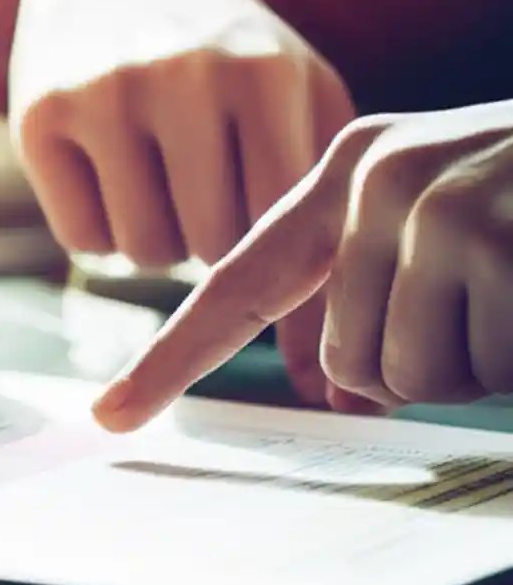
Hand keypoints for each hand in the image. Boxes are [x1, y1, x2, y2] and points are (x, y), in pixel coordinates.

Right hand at [11, 0, 354, 403]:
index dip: (277, 258)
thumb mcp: (293, 103)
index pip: (284, 230)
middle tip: (203, 195)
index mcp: (269, 74)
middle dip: (212, 241)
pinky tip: (107, 175)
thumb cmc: (224, 58)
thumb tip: (316, 382)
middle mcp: (186, 78)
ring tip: (158, 182)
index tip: (267, 262)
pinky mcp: (39, 116)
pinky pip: (84, 243)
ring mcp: (105, 94)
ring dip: (156, 241)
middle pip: (213, 251)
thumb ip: (318, 220)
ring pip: (145, 254)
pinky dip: (99, 230)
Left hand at [93, 100, 512, 431]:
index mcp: (353, 170)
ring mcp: (441, 203)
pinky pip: (476, 371)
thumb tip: (332, 386)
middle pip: (344, 359)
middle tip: (490, 302)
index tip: (111, 414)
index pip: (240, 284)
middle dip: (419, 364)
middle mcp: (383, 176)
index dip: (172, 357)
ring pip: (407, 375)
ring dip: (477, 363)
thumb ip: (368, 298)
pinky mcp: (499, 239)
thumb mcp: (442, 236)